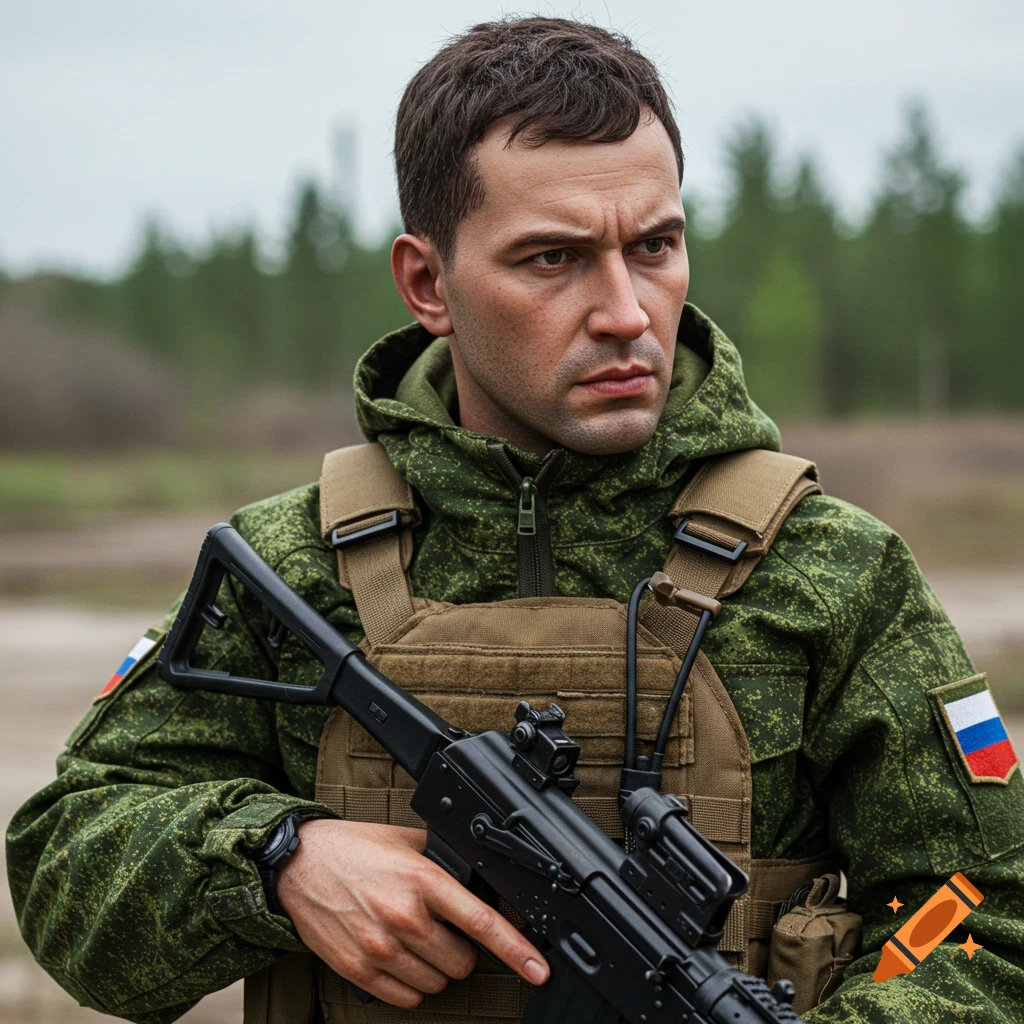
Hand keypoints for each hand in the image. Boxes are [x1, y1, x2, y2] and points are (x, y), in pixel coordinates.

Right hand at [276, 818, 549, 1007]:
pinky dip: (411, 984)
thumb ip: (443, 859)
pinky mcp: (358, 969)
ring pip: (436, 983)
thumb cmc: (355, 849)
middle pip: (462, 962)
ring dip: (435, 968)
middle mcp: (404, 916)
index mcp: (422, 880)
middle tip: (443, 930)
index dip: (517, 951)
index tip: (539, 969)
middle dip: (461, 950)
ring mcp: (380, 946)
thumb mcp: (407, 841)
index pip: (481, 923)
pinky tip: (400, 958)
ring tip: (416, 939)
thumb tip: (480, 877)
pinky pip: (406, 998)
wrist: (300, 863)